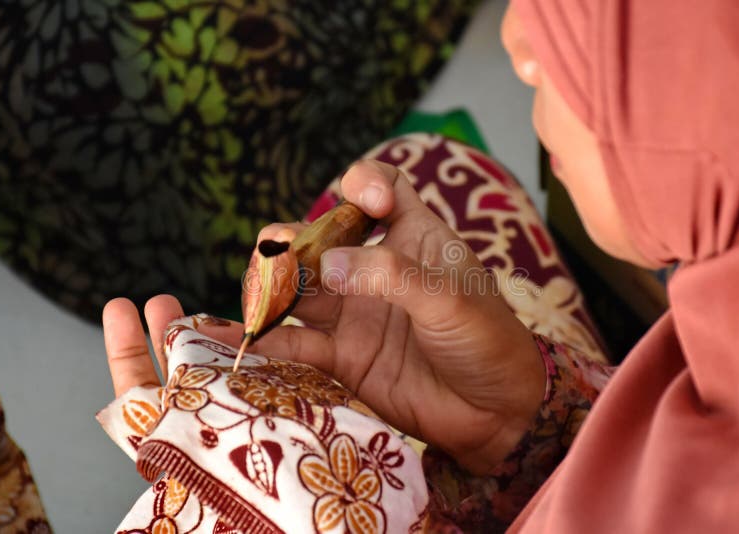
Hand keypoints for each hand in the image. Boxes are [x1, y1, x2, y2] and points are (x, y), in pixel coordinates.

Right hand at [102, 161, 545, 473]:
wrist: (496, 414)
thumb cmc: (488, 343)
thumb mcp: (450, 298)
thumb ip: (391, 276)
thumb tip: (329, 263)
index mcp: (415, 240)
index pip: (383, 191)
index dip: (364, 185)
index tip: (358, 198)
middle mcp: (378, 270)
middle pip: (323, 240)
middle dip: (295, 240)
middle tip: (279, 251)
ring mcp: (357, 313)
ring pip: (301, 288)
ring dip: (273, 285)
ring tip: (258, 289)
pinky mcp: (344, 357)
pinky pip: (298, 342)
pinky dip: (269, 339)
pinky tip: (242, 336)